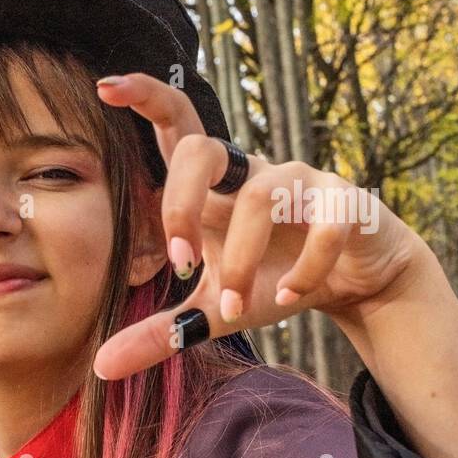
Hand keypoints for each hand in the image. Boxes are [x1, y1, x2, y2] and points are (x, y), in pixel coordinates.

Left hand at [90, 72, 425, 380]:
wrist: (355, 281)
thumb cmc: (273, 277)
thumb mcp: (213, 309)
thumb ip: (160, 334)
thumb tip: (102, 369)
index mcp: (212, 188)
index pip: (175, 127)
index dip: (146, 99)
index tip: (106, 88)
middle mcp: (251, 174)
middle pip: (203, 149)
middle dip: (180, 203)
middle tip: (178, 263)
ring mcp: (301, 182)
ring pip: (260, 197)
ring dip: (242, 259)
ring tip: (239, 305)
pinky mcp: (346, 203)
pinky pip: (323, 225)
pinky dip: (304, 268)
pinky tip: (291, 296)